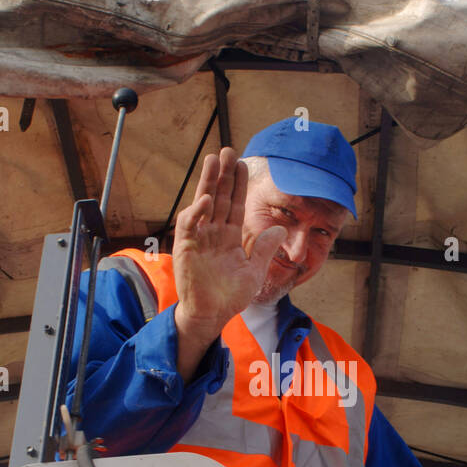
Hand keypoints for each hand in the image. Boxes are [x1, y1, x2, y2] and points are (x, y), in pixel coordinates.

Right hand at [172, 147, 285, 341]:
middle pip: (220, 197)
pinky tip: (206, 200)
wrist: (211, 315)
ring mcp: (199, 238)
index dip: (239, 185)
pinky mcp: (186, 248)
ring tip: (213, 160)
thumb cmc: (230, 296)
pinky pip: (190, 225)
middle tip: (229, 151)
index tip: (244, 164)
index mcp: (229, 236)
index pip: (235, 204)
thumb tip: (280, 229)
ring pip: (203, 204)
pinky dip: (196, 212)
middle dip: (224, 174)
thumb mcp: (254, 271)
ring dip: (208, 182)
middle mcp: (214, 232)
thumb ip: (264, 249)